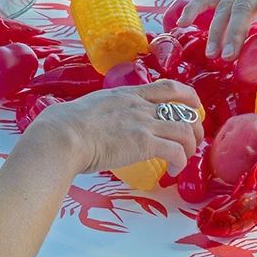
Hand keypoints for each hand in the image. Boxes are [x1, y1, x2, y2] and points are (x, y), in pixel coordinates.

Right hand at [22, 80, 203, 175]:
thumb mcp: (89, 107)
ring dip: (192, 144)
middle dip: (195, 123)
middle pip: (183, 107)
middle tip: (195, 136)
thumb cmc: (62, 126)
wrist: (60, 136)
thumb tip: (96, 123)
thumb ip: (102, 112)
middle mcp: (140, 106)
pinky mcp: (145, 144)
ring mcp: (144, 123)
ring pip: (185, 129)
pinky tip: (175, 170)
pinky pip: (176, 151)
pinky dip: (182, 161)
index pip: (167, 86)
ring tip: (188, 156)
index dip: (187, 95)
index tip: (193, 105)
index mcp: (127, 94)